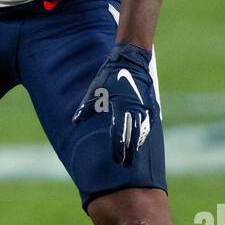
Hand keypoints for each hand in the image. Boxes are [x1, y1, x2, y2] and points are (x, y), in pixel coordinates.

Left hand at [72, 41, 156, 165]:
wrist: (132, 59)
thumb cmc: (111, 74)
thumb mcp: (95, 90)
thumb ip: (86, 108)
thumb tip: (75, 122)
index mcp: (120, 106)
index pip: (119, 133)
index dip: (118, 148)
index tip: (116, 160)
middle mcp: (134, 109)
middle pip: (133, 137)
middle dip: (129, 152)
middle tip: (125, 165)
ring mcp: (144, 107)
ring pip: (142, 131)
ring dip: (137, 145)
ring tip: (133, 158)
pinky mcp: (149, 104)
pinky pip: (147, 123)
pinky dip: (144, 134)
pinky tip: (141, 141)